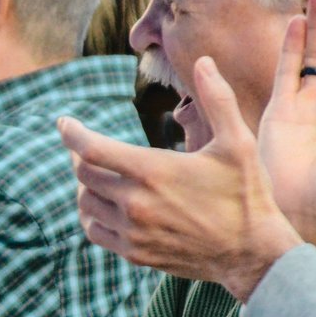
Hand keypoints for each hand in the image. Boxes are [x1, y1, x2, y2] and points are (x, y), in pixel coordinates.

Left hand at [59, 55, 302, 298]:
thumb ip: (217, 99)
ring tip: (95, 175)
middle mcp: (136, 203)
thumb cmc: (246, 195)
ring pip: (85, 204)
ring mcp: (133, 232)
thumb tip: (204, 60)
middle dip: (80, 156)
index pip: (91, 149)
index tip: (63, 122)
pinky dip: (92, 216)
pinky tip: (103, 206)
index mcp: (153, 171)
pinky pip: (95, 233)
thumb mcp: (238, 142)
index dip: (71, 133)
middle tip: (85, 148)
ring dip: (84, 187)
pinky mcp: (136, 254)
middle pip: (84, 175)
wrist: (253, 255)